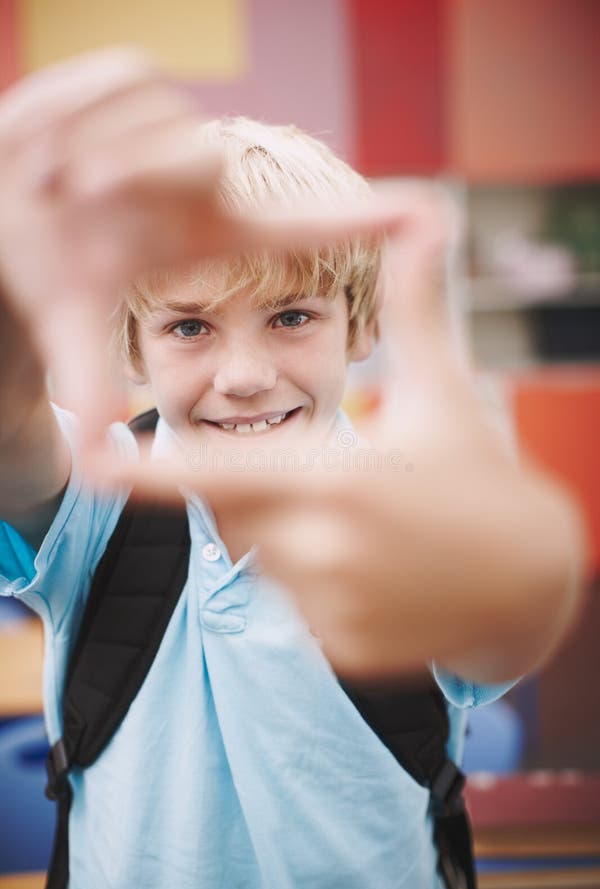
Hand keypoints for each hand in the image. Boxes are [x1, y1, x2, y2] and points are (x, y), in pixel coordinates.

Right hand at [0, 47, 400, 448]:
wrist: (8, 215)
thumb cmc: (58, 267)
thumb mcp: (76, 322)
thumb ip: (91, 380)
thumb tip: (85, 464)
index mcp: (207, 232)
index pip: (295, 225)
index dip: (354, 222)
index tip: (420, 218)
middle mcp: (198, 176)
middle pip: (192, 160)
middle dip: (126, 180)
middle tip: (74, 199)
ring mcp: (168, 126)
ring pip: (148, 123)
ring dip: (86, 156)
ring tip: (58, 181)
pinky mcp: (125, 76)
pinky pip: (116, 79)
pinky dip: (66, 105)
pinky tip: (49, 140)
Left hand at [90, 193, 586, 681]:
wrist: (532, 580)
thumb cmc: (482, 473)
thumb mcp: (447, 389)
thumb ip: (416, 306)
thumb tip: (427, 212)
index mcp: (339, 478)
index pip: (220, 473)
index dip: (152, 472)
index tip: (94, 468)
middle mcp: (326, 550)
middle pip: (233, 514)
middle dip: (256, 489)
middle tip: (319, 480)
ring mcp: (334, 610)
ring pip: (262, 562)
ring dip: (290, 537)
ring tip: (362, 525)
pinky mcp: (344, 653)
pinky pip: (294, 609)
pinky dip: (316, 584)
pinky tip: (376, 570)